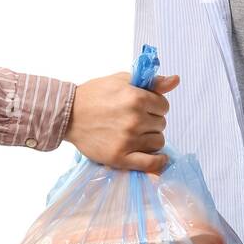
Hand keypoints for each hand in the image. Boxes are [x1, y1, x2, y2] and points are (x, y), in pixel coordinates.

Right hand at [64, 71, 180, 172]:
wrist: (68, 114)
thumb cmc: (94, 94)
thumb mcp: (122, 80)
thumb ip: (151, 82)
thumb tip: (175, 80)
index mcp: (136, 98)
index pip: (164, 106)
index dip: (155, 105)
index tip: (144, 107)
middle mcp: (135, 120)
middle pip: (161, 124)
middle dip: (152, 121)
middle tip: (135, 120)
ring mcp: (128, 140)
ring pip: (158, 142)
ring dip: (151, 138)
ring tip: (137, 134)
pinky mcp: (120, 158)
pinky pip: (150, 164)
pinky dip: (158, 162)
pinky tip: (160, 158)